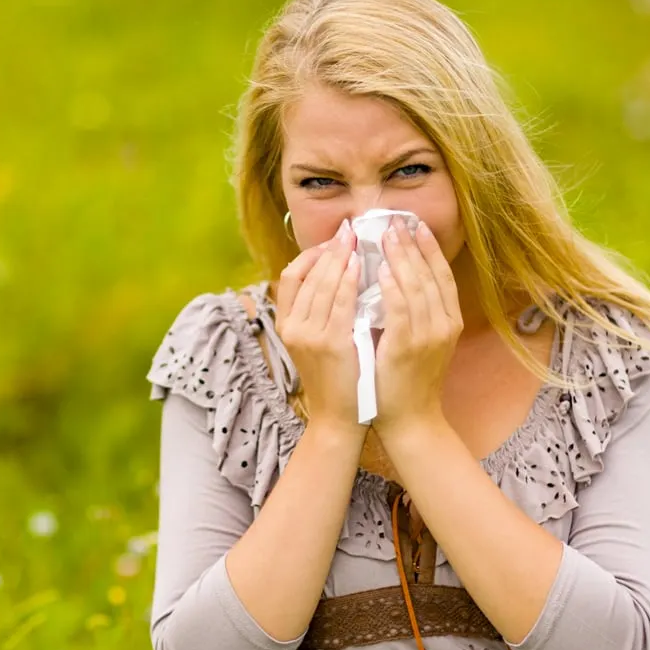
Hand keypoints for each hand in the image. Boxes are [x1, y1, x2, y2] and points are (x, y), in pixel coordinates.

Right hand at [275, 219, 364, 437]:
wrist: (339, 419)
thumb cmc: (336, 380)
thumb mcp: (318, 343)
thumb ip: (321, 313)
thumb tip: (338, 277)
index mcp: (286, 325)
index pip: (289, 277)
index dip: (309, 255)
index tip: (333, 242)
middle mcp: (291, 327)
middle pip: (305, 274)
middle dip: (329, 250)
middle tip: (350, 230)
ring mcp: (308, 335)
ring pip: (321, 284)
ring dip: (340, 258)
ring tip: (357, 240)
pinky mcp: (329, 344)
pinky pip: (339, 302)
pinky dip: (349, 280)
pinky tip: (362, 266)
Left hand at [371, 217, 462, 440]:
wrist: (410, 420)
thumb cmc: (407, 381)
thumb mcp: (420, 342)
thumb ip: (413, 313)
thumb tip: (395, 278)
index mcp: (449, 322)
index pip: (442, 276)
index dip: (430, 249)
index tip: (416, 226)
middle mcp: (444, 325)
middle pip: (430, 275)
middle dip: (412, 246)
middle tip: (395, 222)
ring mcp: (428, 336)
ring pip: (416, 287)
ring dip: (400, 258)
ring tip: (386, 236)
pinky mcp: (407, 347)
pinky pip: (400, 309)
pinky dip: (392, 287)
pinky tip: (381, 269)